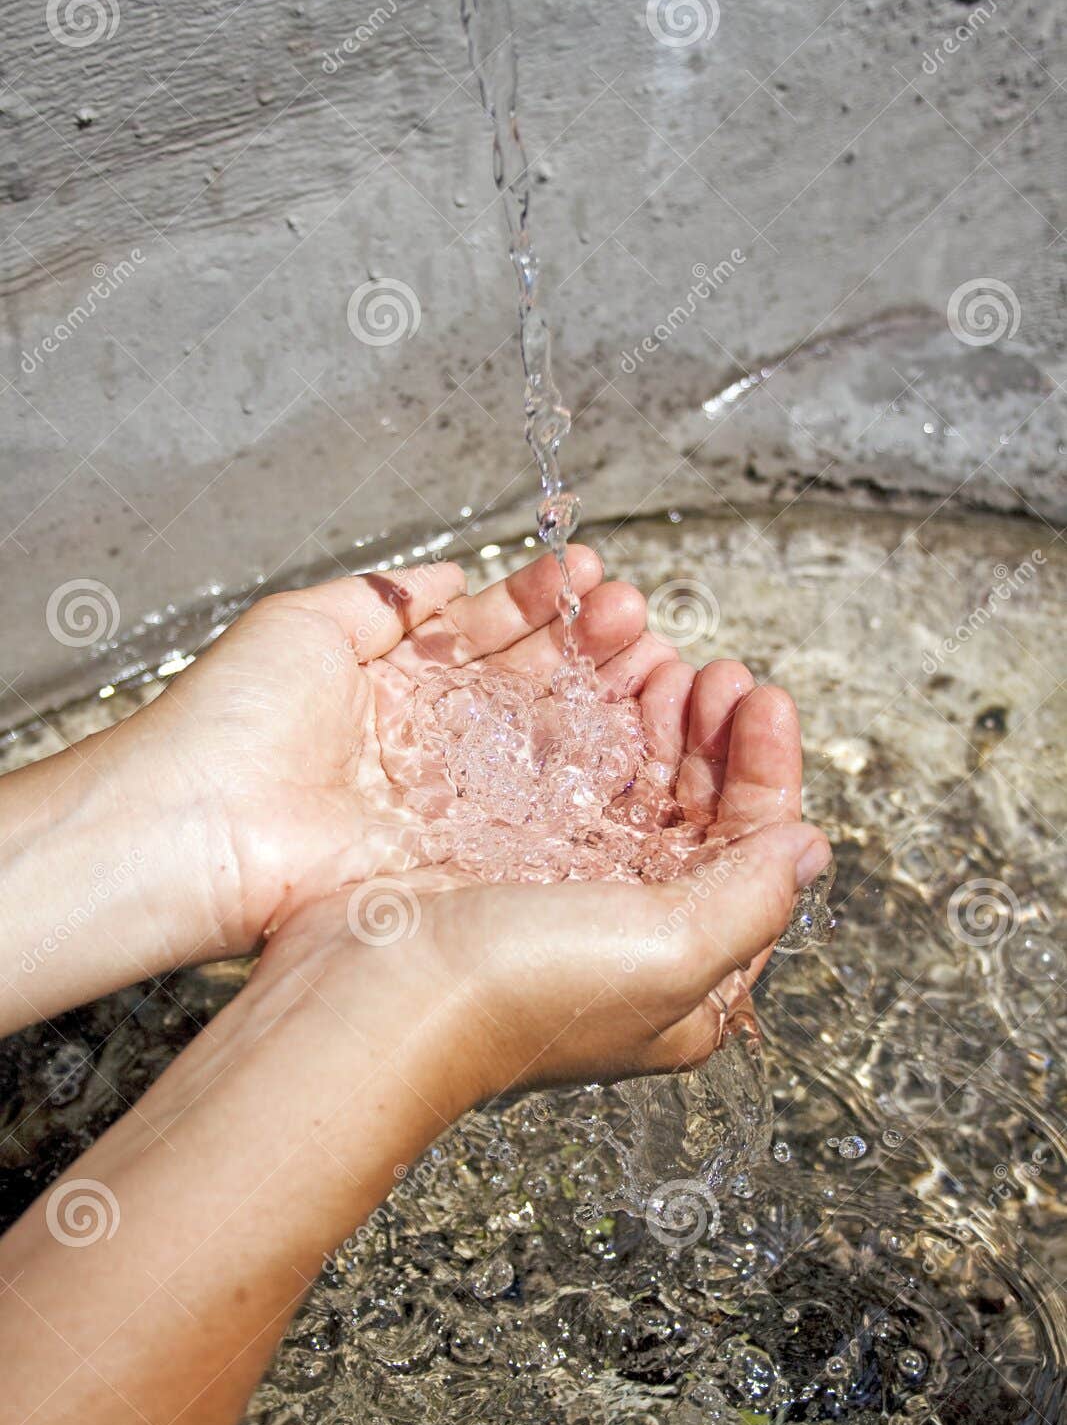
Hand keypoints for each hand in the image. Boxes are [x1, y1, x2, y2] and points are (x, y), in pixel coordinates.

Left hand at [110, 547, 674, 956]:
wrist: (199, 824)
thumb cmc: (230, 720)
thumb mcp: (304, 622)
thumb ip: (384, 598)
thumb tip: (445, 573)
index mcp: (390, 685)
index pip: (480, 634)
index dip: (535, 603)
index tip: (584, 572)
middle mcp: (426, 742)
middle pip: (523, 685)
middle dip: (582, 643)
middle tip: (631, 611)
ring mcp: (447, 799)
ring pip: (541, 741)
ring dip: (595, 695)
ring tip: (644, 650)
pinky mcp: (459, 852)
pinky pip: (536, 810)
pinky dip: (585, 771)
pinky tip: (624, 728)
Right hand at [245, 659, 828, 1111]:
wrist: (362, 999)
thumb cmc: (514, 995)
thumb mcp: (670, 954)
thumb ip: (754, 898)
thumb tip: (808, 849)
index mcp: (684, 982)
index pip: (754, 860)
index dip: (766, 774)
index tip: (762, 699)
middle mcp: (627, 943)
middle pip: (693, 818)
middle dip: (707, 738)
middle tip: (708, 672)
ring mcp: (559, 898)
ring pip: (629, 792)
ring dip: (651, 723)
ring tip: (653, 662)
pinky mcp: (495, 861)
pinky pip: (562, 781)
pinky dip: (585, 729)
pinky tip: (593, 689)